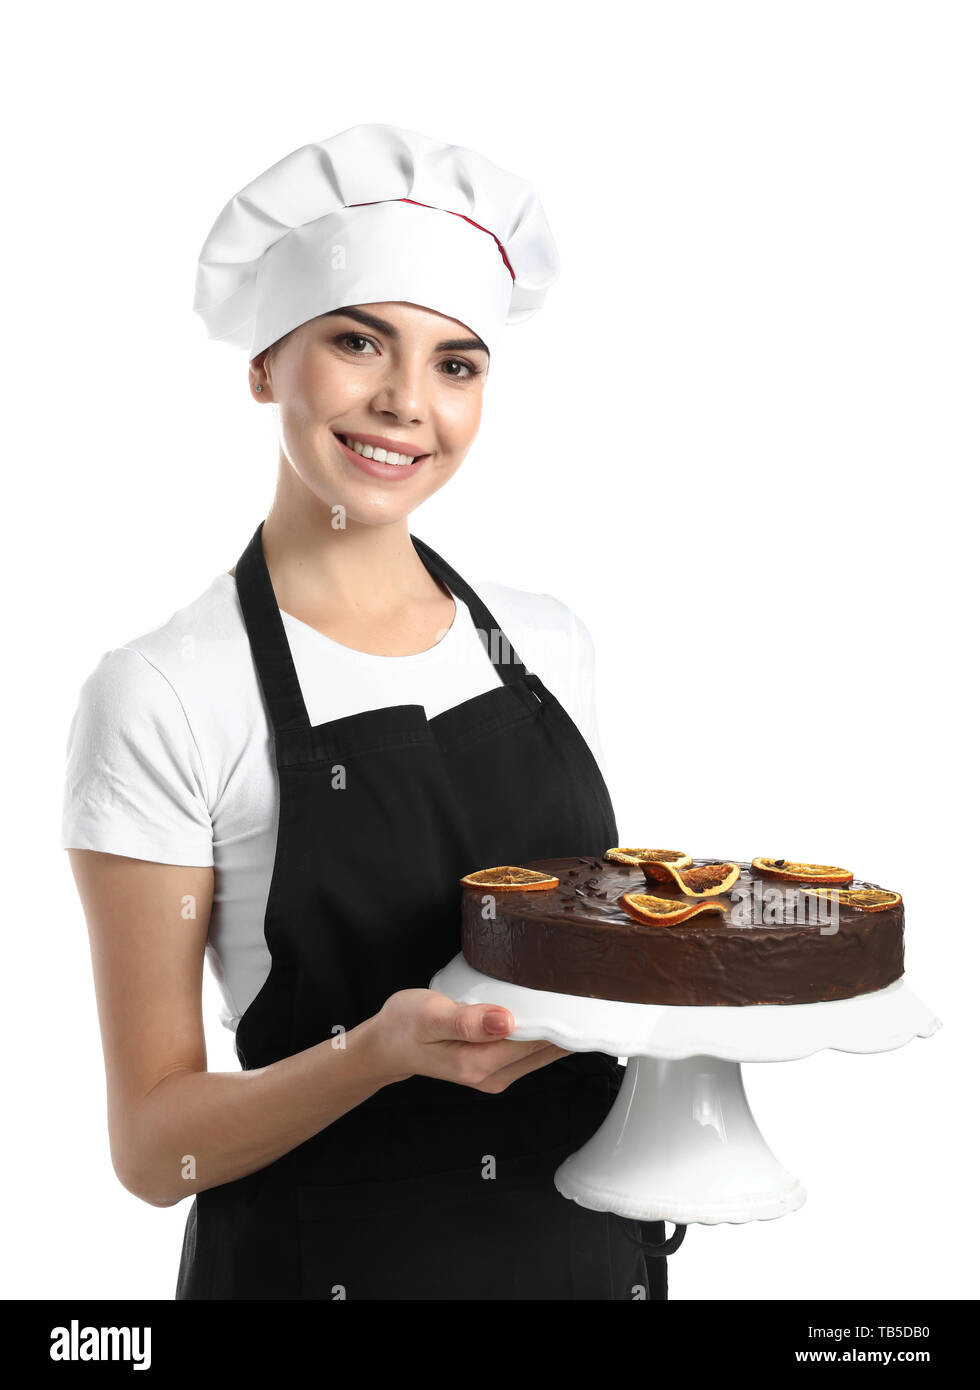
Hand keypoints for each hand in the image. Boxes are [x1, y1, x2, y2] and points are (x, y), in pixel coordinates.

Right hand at [365, 988, 571, 1092]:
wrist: (387, 1044)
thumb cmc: (405, 1024)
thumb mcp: (430, 1015)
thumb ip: (468, 1021)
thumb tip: (507, 1020)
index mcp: (477, 1063)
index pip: (534, 1043)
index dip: (557, 1020)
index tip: (576, 995)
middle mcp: (491, 1076)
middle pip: (543, 1051)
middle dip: (562, 1025)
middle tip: (581, 992)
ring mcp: (494, 1076)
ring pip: (540, 1054)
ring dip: (556, 1031)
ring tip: (571, 999)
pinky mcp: (494, 1070)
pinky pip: (529, 1053)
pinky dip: (541, 1035)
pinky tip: (547, 1015)